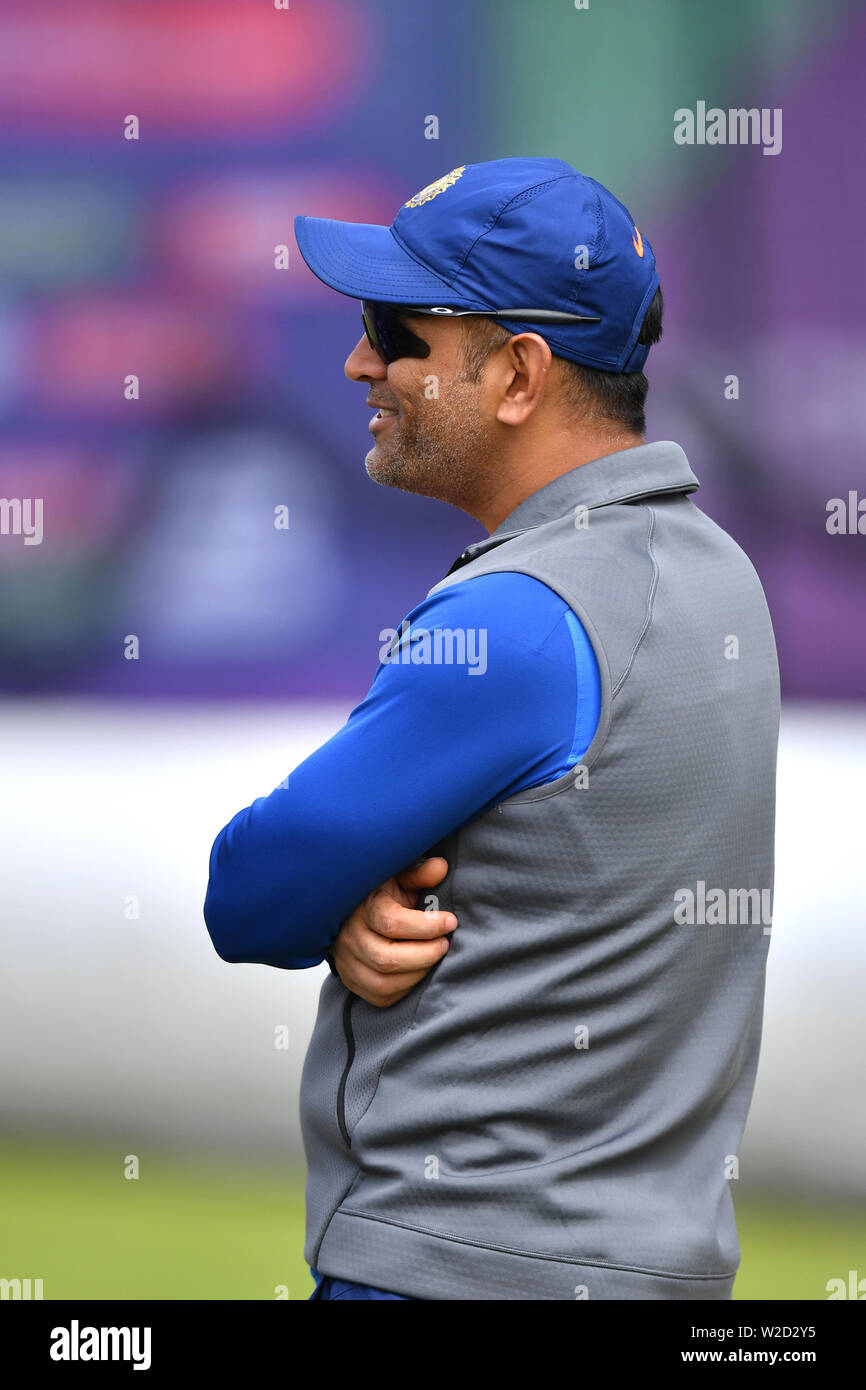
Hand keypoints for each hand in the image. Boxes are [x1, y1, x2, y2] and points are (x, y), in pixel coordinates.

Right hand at [331, 857, 456, 1007]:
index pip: (391, 922)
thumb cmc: (383, 893)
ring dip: (417, 973)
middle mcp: (350, 936)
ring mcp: (347, 961)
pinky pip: (380, 996)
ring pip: (383, 983)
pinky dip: (405, 988)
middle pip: (387, 959)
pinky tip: (418, 971)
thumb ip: (419, 874)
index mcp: (363, 907)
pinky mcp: (352, 980)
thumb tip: (440, 867)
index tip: (450, 921)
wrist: (354, 912)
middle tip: (444, 944)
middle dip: (425, 954)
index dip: (426, 926)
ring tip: (434, 957)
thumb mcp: (399, 877)